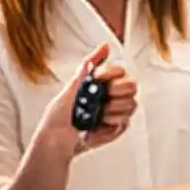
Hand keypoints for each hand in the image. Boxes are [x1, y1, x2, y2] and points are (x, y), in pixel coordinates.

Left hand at [35, 43, 137, 158]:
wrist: (57, 142)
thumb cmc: (59, 116)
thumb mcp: (71, 87)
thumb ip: (88, 67)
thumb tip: (105, 47)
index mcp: (99, 83)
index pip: (120, 71)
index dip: (112, 74)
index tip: (101, 79)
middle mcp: (109, 95)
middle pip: (131, 85)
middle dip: (118, 91)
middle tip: (103, 99)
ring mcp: (114, 111)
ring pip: (131, 104)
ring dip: (113, 111)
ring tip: (97, 116)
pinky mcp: (116, 127)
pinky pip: (125, 122)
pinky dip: (111, 125)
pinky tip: (97, 127)